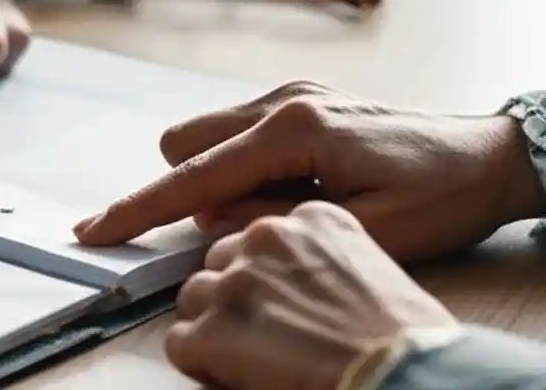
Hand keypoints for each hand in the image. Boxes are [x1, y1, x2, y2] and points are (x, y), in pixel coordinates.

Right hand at [74, 81, 545, 260]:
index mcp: (297, 129)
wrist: (491, 155)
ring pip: (207, 136)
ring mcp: (289, 92)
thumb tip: (216, 216)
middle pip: (184, 143)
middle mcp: (284, 99)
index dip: (141, 208)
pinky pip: (237, 134)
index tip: (95, 229)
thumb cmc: (441, 194)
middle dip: (194, 191)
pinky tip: (305, 183)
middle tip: (262, 219)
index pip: (194, 176)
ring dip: (225, 179)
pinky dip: (249, 167)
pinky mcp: (297, 97)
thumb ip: (277, 226)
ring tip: (295, 201)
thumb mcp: (366, 230)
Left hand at [168, 201, 457, 389]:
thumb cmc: (411, 341)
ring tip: (257, 358)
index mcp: (314, 217)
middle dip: (235, 298)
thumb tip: (294, 284)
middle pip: (221, 261)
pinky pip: (181, 342)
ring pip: (196, 298)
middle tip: (269, 337)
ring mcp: (235, 280)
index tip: (286, 305)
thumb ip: (324, 260)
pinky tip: (235, 375)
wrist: (408, 375)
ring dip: (215, 328)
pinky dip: (202, 364)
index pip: (262, 237)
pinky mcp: (213, 327)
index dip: (267, 277)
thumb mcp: (374, 270)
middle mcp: (267, 237)